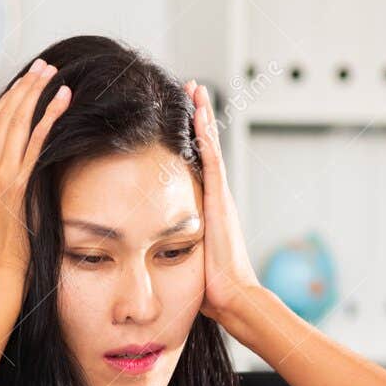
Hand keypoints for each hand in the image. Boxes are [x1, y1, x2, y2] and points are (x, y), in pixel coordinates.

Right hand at [0, 58, 70, 295]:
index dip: (4, 107)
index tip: (20, 91)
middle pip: (0, 119)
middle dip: (20, 90)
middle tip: (39, 69)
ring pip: (15, 124)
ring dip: (34, 94)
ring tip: (50, 73)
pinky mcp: (16, 188)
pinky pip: (33, 144)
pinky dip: (47, 118)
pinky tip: (61, 100)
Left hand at [184, 80, 261, 331]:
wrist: (232, 297)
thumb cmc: (211, 290)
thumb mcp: (187, 264)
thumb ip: (175, 255)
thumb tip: (153, 260)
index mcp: (209, 211)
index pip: (199, 169)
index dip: (192, 145)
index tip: (181, 122)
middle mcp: (217, 198)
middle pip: (206, 149)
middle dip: (198, 120)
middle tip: (191, 90)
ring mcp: (220, 195)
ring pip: (209, 145)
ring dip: (202, 116)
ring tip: (195, 88)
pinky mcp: (219, 197)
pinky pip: (211, 155)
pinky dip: (205, 131)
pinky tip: (198, 109)